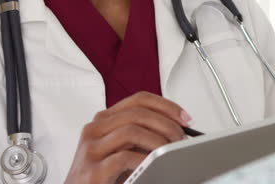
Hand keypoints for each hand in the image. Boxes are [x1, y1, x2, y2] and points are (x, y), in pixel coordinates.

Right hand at [64, 91, 191, 182]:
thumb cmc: (103, 175)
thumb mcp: (123, 148)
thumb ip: (141, 135)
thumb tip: (176, 130)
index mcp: (104, 120)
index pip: (138, 99)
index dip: (166, 105)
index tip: (184, 118)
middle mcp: (94, 129)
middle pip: (137, 113)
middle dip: (166, 124)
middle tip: (181, 138)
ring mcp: (91, 149)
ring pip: (131, 130)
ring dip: (158, 141)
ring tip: (170, 153)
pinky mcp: (92, 170)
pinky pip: (124, 157)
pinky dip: (144, 160)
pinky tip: (154, 166)